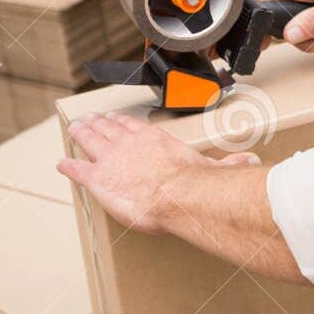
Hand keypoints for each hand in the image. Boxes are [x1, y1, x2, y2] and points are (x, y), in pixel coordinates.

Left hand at [58, 111, 259, 234]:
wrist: (179, 195)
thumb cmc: (197, 184)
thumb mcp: (217, 169)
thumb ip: (230, 164)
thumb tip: (252, 162)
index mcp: (155, 139)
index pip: (134, 126)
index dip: (122, 122)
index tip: (114, 117)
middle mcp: (130, 144)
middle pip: (108, 129)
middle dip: (97, 123)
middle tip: (88, 119)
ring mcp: (112, 159)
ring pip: (91, 141)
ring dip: (82, 135)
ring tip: (75, 129)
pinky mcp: (99, 179)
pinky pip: (78, 169)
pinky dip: (69, 165)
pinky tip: (62, 163)